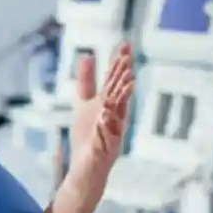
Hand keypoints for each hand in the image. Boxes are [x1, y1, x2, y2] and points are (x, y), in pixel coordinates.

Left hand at [69, 42, 134, 176]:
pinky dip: (106, 126)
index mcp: (109, 105)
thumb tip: (88, 56)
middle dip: (123, 77)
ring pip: (118, 114)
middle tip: (128, 59)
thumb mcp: (84, 104)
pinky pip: (105, 137)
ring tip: (128, 82)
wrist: (87, 167)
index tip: (125, 45)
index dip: (120, 64)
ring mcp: (111, 133)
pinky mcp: (104, 150)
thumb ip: (87, 82)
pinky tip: (105, 115)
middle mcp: (114, 117)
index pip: (115, 82)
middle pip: (119, 94)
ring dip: (121, 99)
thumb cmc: (88, 135)